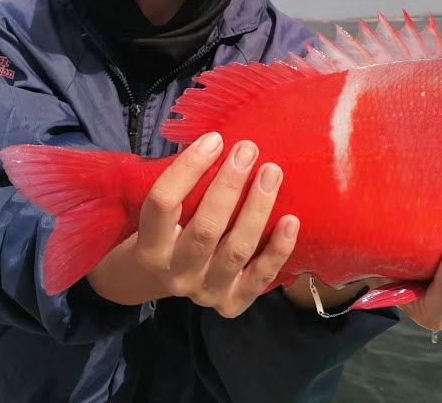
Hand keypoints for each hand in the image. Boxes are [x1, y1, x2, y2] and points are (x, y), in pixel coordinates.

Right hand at [131, 132, 298, 317]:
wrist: (170, 280)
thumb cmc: (172, 231)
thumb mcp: (164, 213)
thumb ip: (184, 183)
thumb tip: (217, 138)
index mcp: (149, 246)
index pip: (163, 203)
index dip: (188, 168)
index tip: (214, 139)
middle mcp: (175, 272)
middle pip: (205, 228)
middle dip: (229, 185)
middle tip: (248, 150)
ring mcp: (204, 291)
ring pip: (236, 249)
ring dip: (257, 208)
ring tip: (272, 172)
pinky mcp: (231, 304)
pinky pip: (260, 277)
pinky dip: (278, 250)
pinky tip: (291, 220)